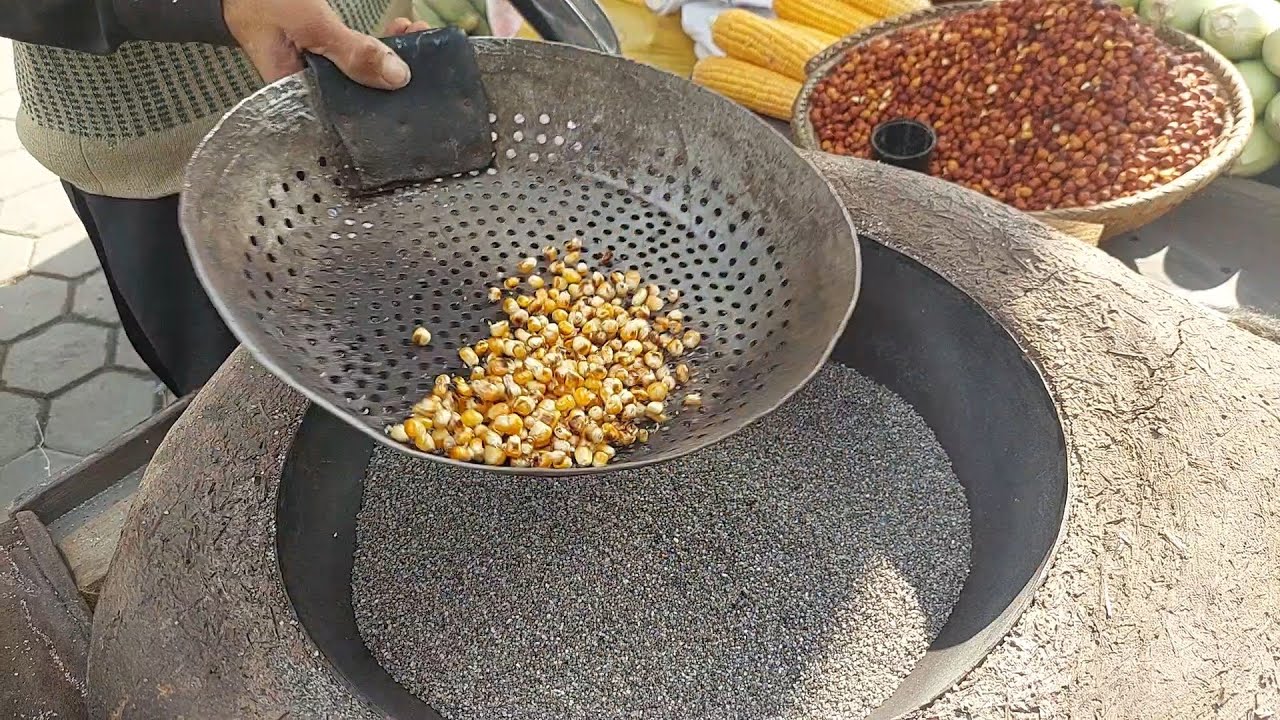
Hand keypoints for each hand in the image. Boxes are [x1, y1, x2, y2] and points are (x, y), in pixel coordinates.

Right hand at [224, 0, 432, 88]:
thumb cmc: (257, 4)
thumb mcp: (310, 26)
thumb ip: (351, 52)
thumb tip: (396, 78)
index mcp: (299, 99)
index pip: (352, 118)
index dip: (386, 108)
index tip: (416, 90)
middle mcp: (312, 90)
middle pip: (363, 96)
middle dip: (397, 77)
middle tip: (426, 55)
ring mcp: (318, 72)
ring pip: (364, 73)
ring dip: (393, 55)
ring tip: (416, 34)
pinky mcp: (325, 54)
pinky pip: (359, 56)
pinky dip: (380, 44)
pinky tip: (399, 32)